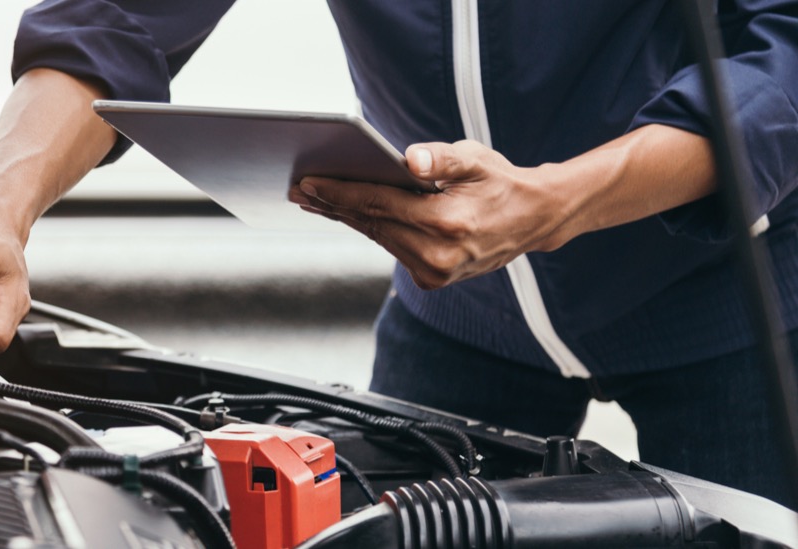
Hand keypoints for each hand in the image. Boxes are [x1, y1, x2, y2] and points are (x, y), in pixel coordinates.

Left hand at [288, 140, 577, 288]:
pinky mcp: (431, 279)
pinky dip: (371, 227)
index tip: (308, 182)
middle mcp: (438, 255)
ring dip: (346, 217)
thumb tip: (410, 160)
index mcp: (447, 223)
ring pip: (378, 236)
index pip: (379, 205)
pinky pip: (391, 246)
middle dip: (333, 205)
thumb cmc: (501, 183)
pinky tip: (347, 212)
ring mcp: (434, 272)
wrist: (533, 220)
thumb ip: (442, 158)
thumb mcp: (476, 160)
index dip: (340, 193)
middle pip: (372, 223)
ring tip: (315, 197)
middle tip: (299, 188)